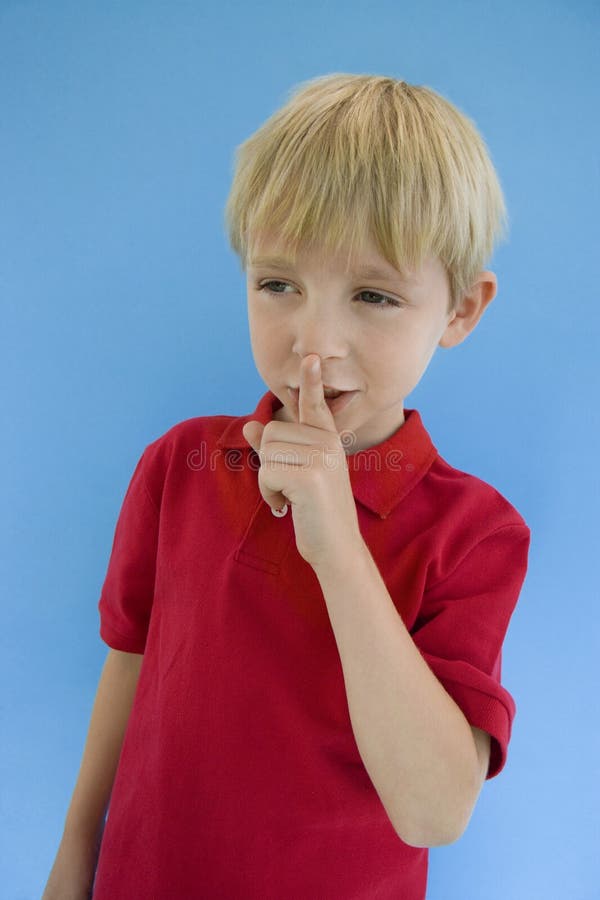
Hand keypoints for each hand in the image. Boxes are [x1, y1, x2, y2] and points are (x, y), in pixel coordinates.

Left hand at [242, 354, 363, 570]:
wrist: (337, 548)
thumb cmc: (316, 512)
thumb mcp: (296, 474)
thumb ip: (275, 448)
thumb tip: (250, 425)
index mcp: (328, 439)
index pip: (316, 405)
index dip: (311, 381)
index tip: (310, 358)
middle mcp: (328, 442)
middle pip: (272, 432)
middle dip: (270, 463)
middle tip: (290, 487)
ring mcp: (322, 457)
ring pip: (267, 452)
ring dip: (268, 480)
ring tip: (291, 497)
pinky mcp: (310, 476)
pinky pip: (267, 473)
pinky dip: (269, 493)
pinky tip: (287, 506)